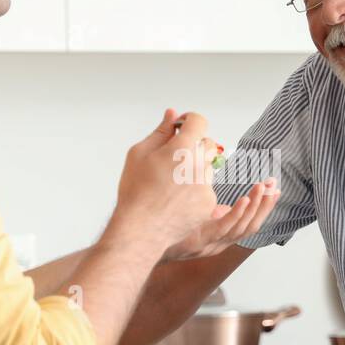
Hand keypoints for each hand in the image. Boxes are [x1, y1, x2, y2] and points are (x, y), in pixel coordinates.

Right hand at [111, 108, 219, 250]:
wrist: (141, 228)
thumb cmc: (136, 191)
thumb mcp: (139, 154)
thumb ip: (160, 132)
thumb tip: (172, 115)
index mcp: (182, 148)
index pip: (199, 121)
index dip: (189, 121)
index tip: (180, 128)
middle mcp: (199, 164)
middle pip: (207, 144)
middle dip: (193, 147)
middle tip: (173, 160)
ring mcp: (206, 185)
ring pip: (207, 168)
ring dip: (195, 170)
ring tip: (171, 185)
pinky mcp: (209, 203)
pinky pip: (206, 190)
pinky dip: (195, 191)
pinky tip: (176, 200)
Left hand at [162, 177, 279, 261]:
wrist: (142, 237)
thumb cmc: (164, 224)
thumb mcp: (192, 212)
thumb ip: (207, 204)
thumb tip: (218, 193)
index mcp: (219, 237)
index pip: (250, 222)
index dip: (264, 206)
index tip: (274, 189)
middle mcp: (219, 243)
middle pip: (252, 226)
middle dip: (266, 205)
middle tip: (275, 186)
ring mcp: (211, 243)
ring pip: (243, 227)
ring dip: (256, 206)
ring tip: (262, 187)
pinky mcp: (201, 240)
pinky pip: (226, 227)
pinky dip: (238, 213)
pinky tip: (244, 199)